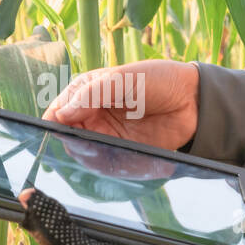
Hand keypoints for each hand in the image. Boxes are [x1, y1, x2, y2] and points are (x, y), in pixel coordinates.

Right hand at [43, 59, 198, 150]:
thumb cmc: (158, 80)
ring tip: (94, 150)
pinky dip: (102, 164)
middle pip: (67, 133)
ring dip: (85, 154)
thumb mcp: (123, 79)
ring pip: (83, 151)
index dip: (53, 118)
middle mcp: (93, 114)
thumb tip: (61, 114)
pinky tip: (107, 160)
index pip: (59, 108)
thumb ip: (91, 95)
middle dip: (68, 140)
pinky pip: (104, 163)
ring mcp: (106, 134)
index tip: (51, 127)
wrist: (193, 101)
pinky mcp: (121, 152)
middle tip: (76, 141)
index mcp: (88, 91)